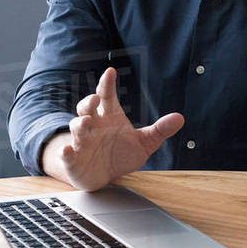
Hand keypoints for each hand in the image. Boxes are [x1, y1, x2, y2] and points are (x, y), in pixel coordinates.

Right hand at [40, 67, 183, 190]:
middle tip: (95, 99)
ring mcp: (82, 141)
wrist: (105, 175)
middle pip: (86, 108)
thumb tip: (180, 118)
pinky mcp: (73, 159)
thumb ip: (160, 130)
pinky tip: (68, 150)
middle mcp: (93, 125)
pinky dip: (65, 152)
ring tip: (86, 123)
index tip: (110, 72)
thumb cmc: (121, 153)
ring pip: (76, 127)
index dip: (107, 84)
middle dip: (88, 102)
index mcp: (109, 117)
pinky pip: (67, 154)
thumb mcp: (144, 142)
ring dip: (79, 125)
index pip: (107, 97)